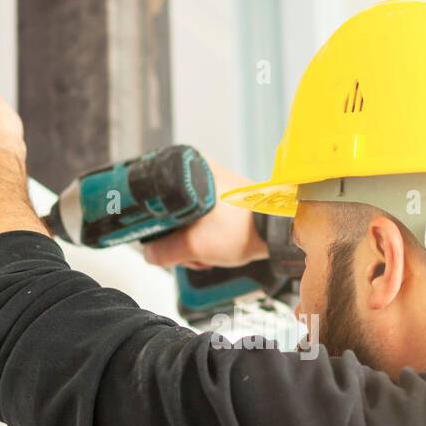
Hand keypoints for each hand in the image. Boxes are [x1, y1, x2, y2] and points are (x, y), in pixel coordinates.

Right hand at [141, 159, 267, 268]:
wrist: (276, 231)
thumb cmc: (244, 229)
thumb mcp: (195, 246)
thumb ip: (165, 252)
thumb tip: (149, 253)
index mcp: (188, 171)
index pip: (154, 200)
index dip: (156, 227)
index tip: (165, 243)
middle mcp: (200, 172)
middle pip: (170, 214)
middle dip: (179, 241)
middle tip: (194, 253)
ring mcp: (213, 184)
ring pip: (187, 220)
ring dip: (193, 242)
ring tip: (208, 253)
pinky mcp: (224, 197)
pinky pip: (203, 220)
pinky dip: (205, 236)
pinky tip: (216, 247)